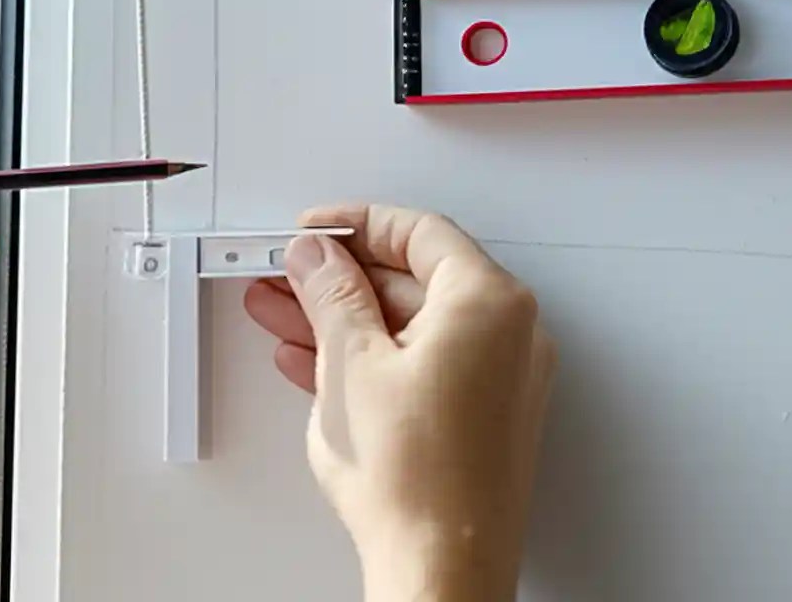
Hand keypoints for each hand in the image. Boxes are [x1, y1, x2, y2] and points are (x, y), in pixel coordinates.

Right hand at [244, 204, 555, 601]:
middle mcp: (507, 335)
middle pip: (413, 279)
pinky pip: (418, 363)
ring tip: (284, 315)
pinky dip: (368, 357)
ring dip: (343, 318)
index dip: (356, 224)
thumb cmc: (419, 482)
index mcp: (489, 304)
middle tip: (290, 276)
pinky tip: (315, 360)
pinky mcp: (477, 415)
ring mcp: (496, 378)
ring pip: (408, 325)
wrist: (440, 570)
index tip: (314, 231)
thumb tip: (319, 258)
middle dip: (340, 278)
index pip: (419, 232)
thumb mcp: (353, 363)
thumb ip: (333, 294)